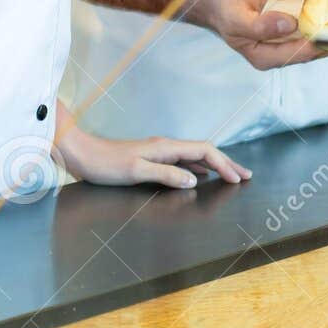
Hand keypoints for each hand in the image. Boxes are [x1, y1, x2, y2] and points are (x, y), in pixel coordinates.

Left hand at [61, 130, 251, 189]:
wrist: (80, 154)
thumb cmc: (104, 163)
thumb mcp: (136, 171)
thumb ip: (166, 174)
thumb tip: (194, 181)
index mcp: (165, 147)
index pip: (204, 151)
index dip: (224, 164)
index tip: (238, 179)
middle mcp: (165, 146)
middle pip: (204, 151)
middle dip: (227, 162)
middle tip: (246, 175)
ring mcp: (158, 152)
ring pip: (195, 156)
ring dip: (215, 165)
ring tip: (231, 176)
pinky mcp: (150, 159)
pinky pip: (183, 162)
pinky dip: (199, 169)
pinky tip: (200, 176)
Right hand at [198, 0, 321, 69]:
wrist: (223, 0)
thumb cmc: (227, 11)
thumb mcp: (236, 19)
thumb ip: (259, 26)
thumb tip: (288, 24)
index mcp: (266, 58)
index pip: (299, 54)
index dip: (319, 44)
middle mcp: (282, 52)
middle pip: (315, 49)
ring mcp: (291, 39)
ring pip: (319, 37)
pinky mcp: (296, 26)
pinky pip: (315, 23)